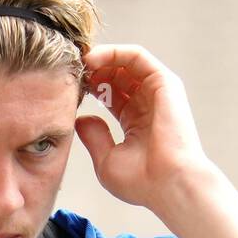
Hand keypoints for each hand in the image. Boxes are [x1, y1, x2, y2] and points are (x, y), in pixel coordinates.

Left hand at [75, 45, 210, 210]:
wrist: (169, 184)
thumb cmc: (142, 182)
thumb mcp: (106, 161)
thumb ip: (93, 137)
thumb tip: (81, 119)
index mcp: (135, 123)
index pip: (110, 96)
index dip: (88, 88)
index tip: (68, 88)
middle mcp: (147, 105)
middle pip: (116, 77)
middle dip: (92, 71)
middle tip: (71, 72)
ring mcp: (157, 92)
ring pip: (125, 63)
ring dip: (100, 58)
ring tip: (79, 62)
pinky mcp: (164, 82)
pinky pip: (136, 56)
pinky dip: (113, 52)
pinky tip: (92, 59)